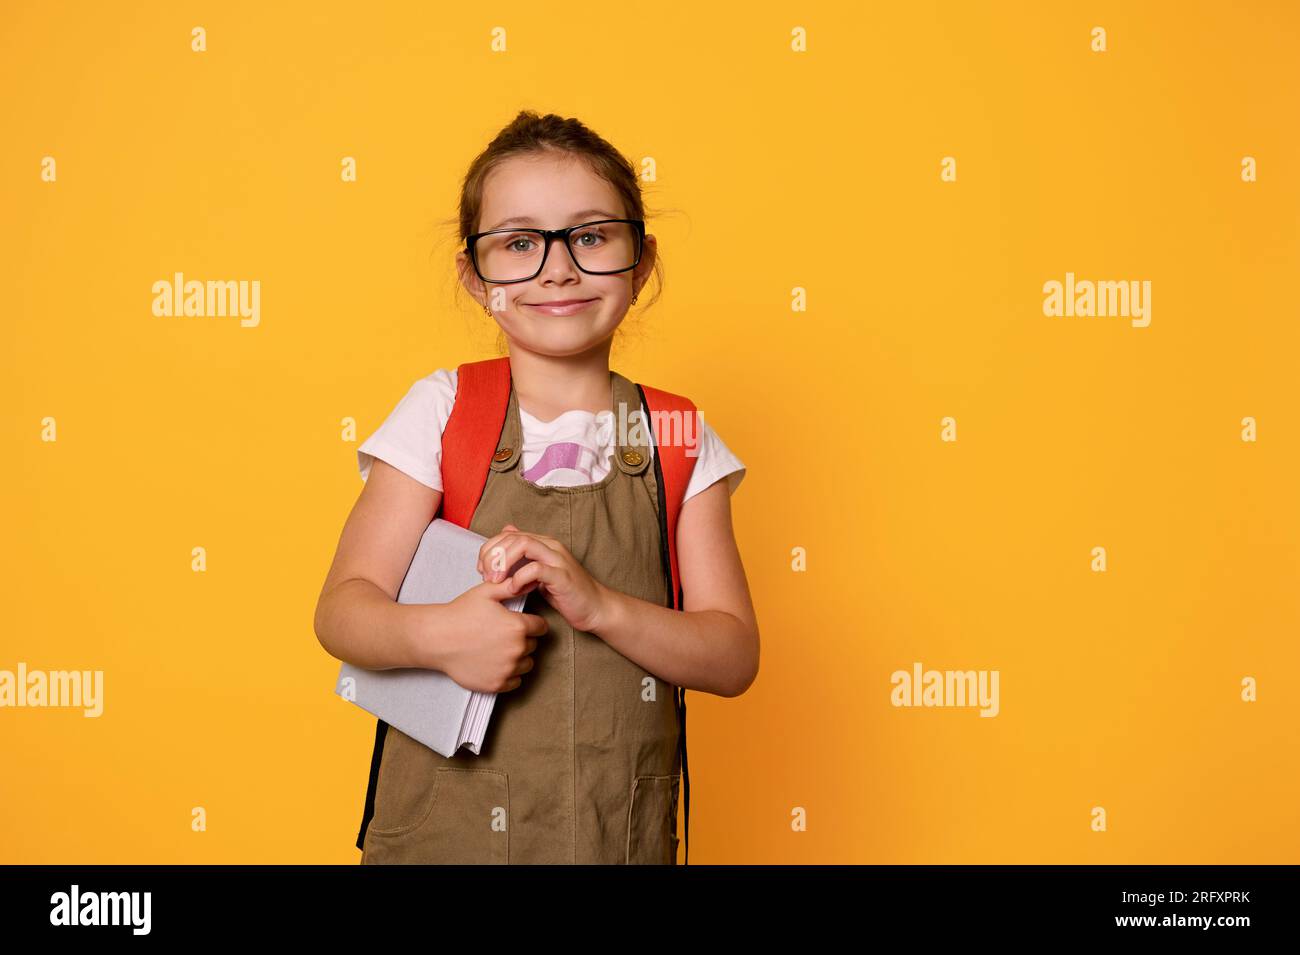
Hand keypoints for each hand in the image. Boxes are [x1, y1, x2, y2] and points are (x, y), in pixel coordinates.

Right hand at [437, 577, 548, 692]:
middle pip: (533, 645)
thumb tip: (529, 582)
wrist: (437, 638)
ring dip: (518, 658)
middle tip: (503, 635)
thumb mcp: (486, 592)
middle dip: (523, 639)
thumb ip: (511, 587)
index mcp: (518, 627)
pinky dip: (508, 674)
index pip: (541, 627)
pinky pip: (515, 681)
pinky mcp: (497, 684)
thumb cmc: (460, 614)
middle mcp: (517, 650)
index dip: (533, 623)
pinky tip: (495, 663)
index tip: (523, 623)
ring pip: (526, 664)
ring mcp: (507, 669)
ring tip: (498, 649)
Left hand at [477, 523, 612, 633]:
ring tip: (496, 581)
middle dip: (493, 555)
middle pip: (512, 537)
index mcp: (542, 544)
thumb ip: (523, 557)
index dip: (489, 549)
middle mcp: (550, 546)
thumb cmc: (566, 594)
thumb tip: (506, 534)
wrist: (595, 608)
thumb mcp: (539, 573)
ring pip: (523, 544)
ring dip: (503, 562)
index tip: (482, 569)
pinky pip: (536, 568)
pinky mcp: (562, 575)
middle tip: (486, 576)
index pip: (507, 534)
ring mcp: (557, 559)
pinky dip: (520, 578)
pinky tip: (515, 589)